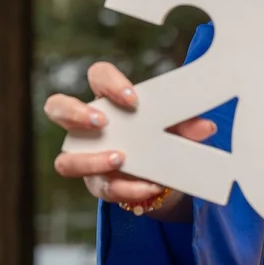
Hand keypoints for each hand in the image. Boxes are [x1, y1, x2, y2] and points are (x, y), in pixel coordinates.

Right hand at [43, 61, 215, 216]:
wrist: (164, 173)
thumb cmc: (162, 136)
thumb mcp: (177, 127)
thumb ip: (188, 126)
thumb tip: (206, 128)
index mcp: (108, 99)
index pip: (97, 75)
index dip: (108, 83)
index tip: (131, 99)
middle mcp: (87, 127)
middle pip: (57, 108)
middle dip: (74, 113)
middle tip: (101, 122)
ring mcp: (86, 157)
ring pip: (65, 161)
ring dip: (91, 160)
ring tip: (121, 159)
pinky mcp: (98, 185)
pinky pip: (103, 189)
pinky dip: (127, 189)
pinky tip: (148, 186)